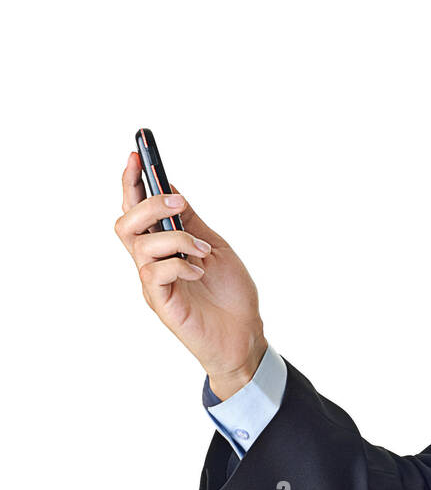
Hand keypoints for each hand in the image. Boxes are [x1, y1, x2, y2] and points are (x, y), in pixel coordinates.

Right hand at [115, 150, 267, 398]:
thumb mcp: (215, 246)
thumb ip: (190, 222)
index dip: (132, 182)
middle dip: (148, 203)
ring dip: (175, 238)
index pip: (136, 209)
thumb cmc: (230, 295)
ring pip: (140, 245)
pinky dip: (181, 265)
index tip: (137, 154)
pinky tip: (200, 272)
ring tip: (204, 250)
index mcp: (163, 246)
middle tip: (179, 203)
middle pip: (126, 222)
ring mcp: (154, 283)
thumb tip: (171, 188)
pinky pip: (155, 273)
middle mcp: (152, 262)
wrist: (245, 336)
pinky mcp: (161, 303)